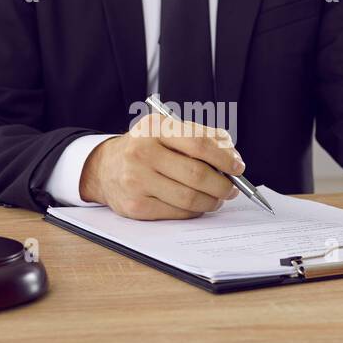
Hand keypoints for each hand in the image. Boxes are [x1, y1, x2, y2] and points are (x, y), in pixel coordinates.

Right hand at [78, 112, 239, 219]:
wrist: (104, 168)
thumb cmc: (145, 148)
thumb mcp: (167, 131)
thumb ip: (202, 136)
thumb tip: (232, 156)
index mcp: (154, 129)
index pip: (198, 143)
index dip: (224, 157)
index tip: (238, 167)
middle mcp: (142, 153)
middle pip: (196, 174)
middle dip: (222, 185)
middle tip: (231, 188)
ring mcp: (136, 181)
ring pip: (189, 198)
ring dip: (211, 201)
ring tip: (217, 198)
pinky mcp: (135, 206)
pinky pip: (177, 213)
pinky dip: (194, 211)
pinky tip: (197, 205)